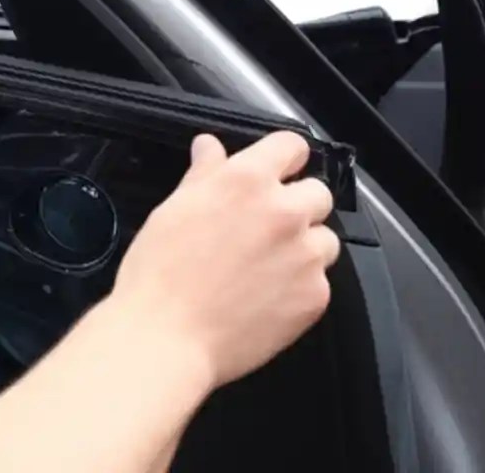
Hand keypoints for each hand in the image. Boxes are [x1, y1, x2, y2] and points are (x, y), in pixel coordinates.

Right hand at [110, 131, 338, 387]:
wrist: (165, 337)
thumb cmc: (159, 274)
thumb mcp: (174, 209)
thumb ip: (204, 174)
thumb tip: (211, 148)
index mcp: (247, 181)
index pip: (292, 146)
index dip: (283, 159)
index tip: (276, 172)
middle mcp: (284, 211)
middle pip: (318, 193)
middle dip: (297, 205)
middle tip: (265, 228)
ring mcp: (305, 255)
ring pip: (325, 239)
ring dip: (304, 247)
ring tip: (266, 268)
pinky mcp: (315, 295)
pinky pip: (320, 282)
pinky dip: (299, 288)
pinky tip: (265, 298)